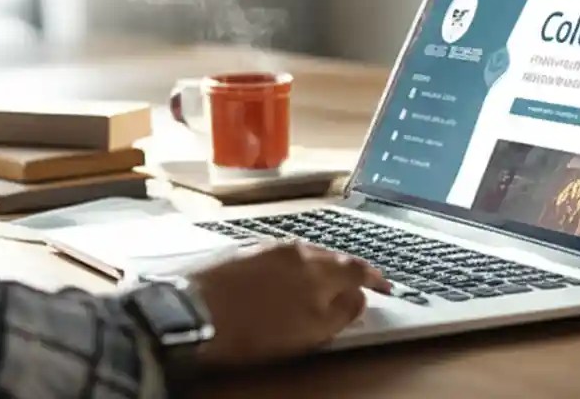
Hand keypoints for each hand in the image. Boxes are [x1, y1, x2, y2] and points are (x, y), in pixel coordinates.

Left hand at [188, 242, 389, 366]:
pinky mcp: (244, 250)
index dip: (375, 278)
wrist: (194, 310)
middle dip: (348, 272)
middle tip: (358, 286)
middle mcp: (297, 250)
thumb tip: (359, 297)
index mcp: (319, 269)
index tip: (385, 286)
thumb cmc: (254, 329)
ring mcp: (268, 247)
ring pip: (306, 254)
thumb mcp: (309, 332)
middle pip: (332, 257)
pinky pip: (282, 256)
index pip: (358, 268)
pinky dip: (295, 268)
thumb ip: (341, 313)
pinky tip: (287, 281)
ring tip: (323, 285)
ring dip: (320, 268)